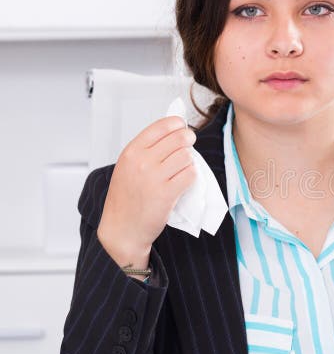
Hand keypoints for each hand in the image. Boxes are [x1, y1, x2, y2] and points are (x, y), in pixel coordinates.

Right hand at [97, 116, 196, 273]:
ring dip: (189, 161)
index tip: (182, 128)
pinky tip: (183, 181)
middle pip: (179, 138)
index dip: (177, 124)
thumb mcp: (128, 167)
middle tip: (189, 146)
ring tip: (181, 169)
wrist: (122, 229)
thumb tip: (175, 131)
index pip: (161, 126)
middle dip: (188, 140)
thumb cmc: (126, 198)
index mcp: (131, 151)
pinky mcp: (166, 193)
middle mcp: (141, 162)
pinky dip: (191, 176)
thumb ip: (147, 150)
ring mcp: (154, 177)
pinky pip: (190, 174)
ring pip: (187, 156)